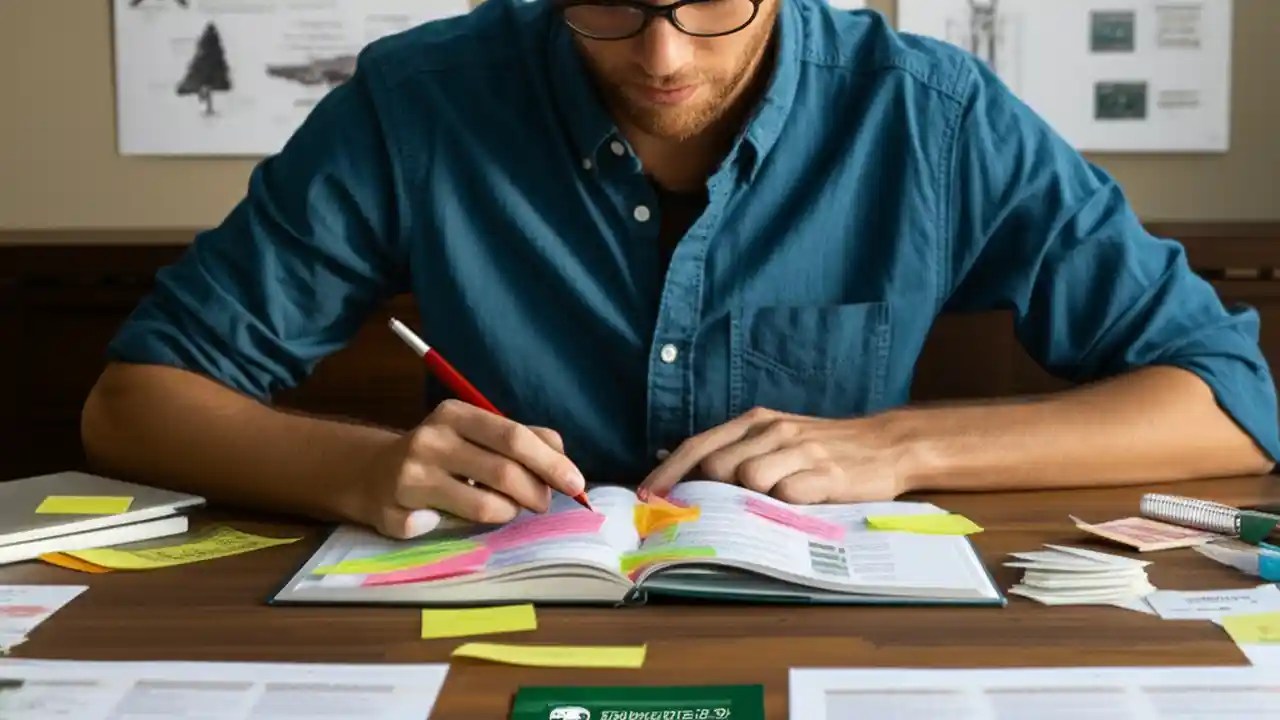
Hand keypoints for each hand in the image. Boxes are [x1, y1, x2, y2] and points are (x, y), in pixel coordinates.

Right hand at [362, 399, 585, 538]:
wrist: (373, 474)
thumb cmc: (441, 454)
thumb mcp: (477, 433)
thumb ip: (523, 439)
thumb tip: (562, 457)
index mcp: (454, 414)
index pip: (513, 436)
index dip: (550, 462)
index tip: (576, 484)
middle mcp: (430, 441)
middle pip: (504, 472)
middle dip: (536, 494)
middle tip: (543, 504)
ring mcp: (410, 478)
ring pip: (485, 507)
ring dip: (508, 513)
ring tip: (504, 509)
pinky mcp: (397, 514)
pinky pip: (453, 529)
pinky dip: (465, 527)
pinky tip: (450, 514)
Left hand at [639, 407, 909, 503]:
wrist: (887, 444)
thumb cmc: (825, 446)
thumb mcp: (778, 438)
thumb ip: (737, 449)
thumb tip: (683, 466)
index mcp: (756, 422)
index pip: (699, 445)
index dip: (669, 473)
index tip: (646, 498)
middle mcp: (774, 431)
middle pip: (717, 466)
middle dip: (712, 492)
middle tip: (720, 511)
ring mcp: (801, 451)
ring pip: (749, 480)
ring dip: (752, 500)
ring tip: (773, 504)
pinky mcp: (827, 475)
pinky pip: (788, 496)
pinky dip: (785, 507)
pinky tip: (799, 505)